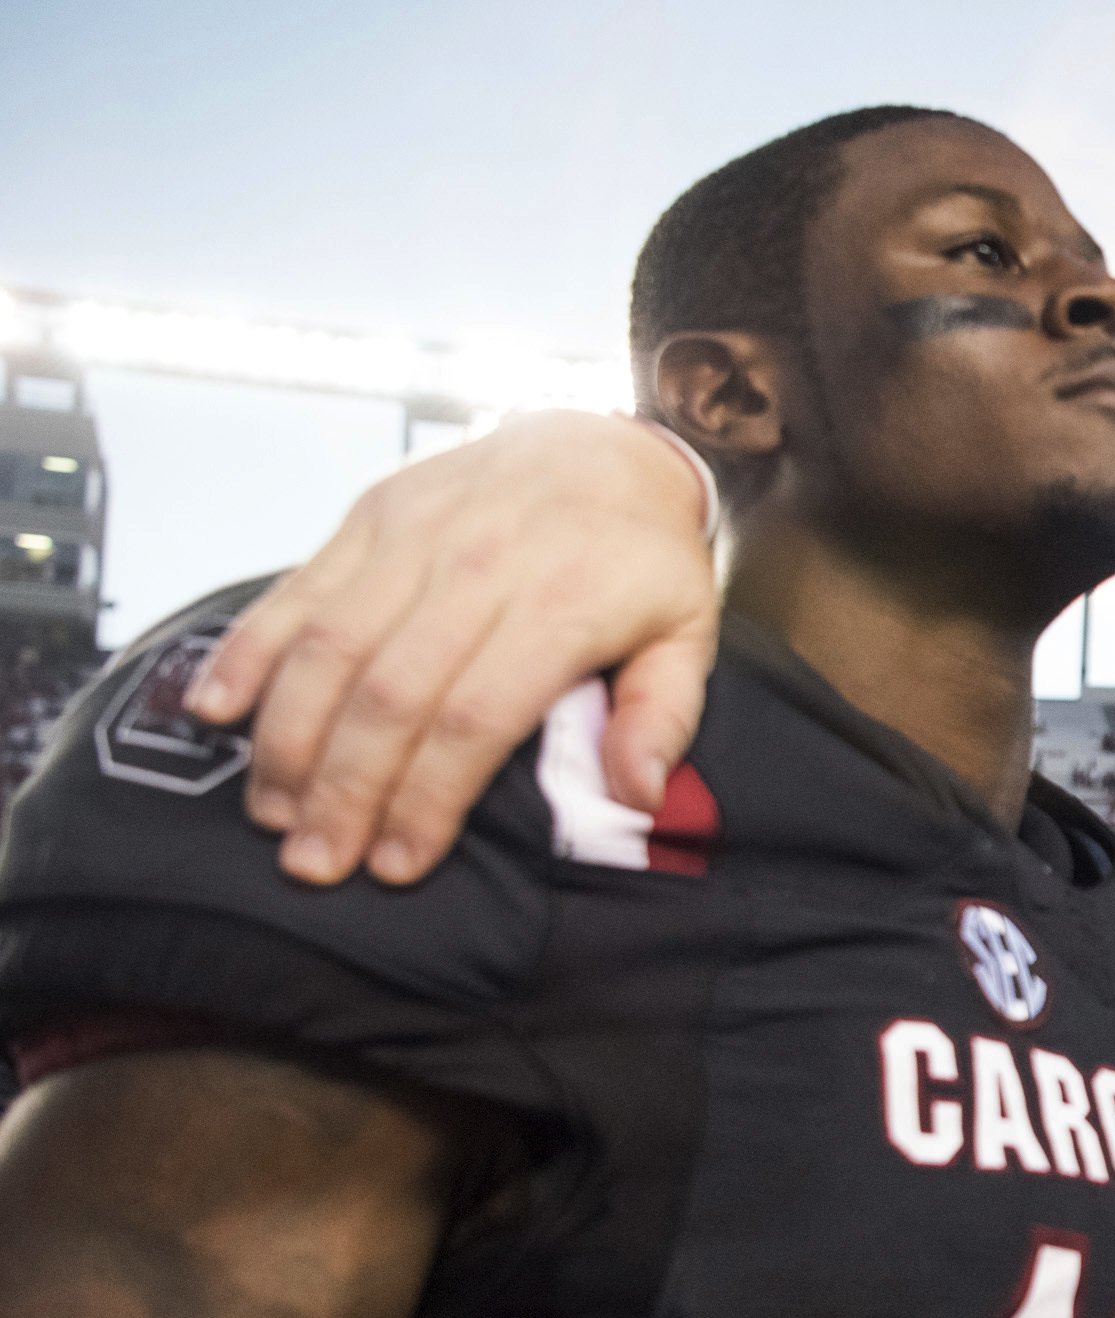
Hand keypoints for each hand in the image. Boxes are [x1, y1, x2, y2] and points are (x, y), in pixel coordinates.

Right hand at [193, 412, 721, 886]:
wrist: (608, 447)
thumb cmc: (643, 561)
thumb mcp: (688, 636)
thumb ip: (662, 718)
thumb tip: (636, 795)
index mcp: (562, 604)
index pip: (474, 718)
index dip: (426, 799)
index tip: (398, 865)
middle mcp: (479, 565)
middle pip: (388, 693)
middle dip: (343, 788)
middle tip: (315, 861)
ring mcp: (415, 534)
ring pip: (329, 645)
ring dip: (289, 737)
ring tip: (273, 811)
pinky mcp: (370, 515)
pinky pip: (297, 589)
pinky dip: (248, 651)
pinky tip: (217, 712)